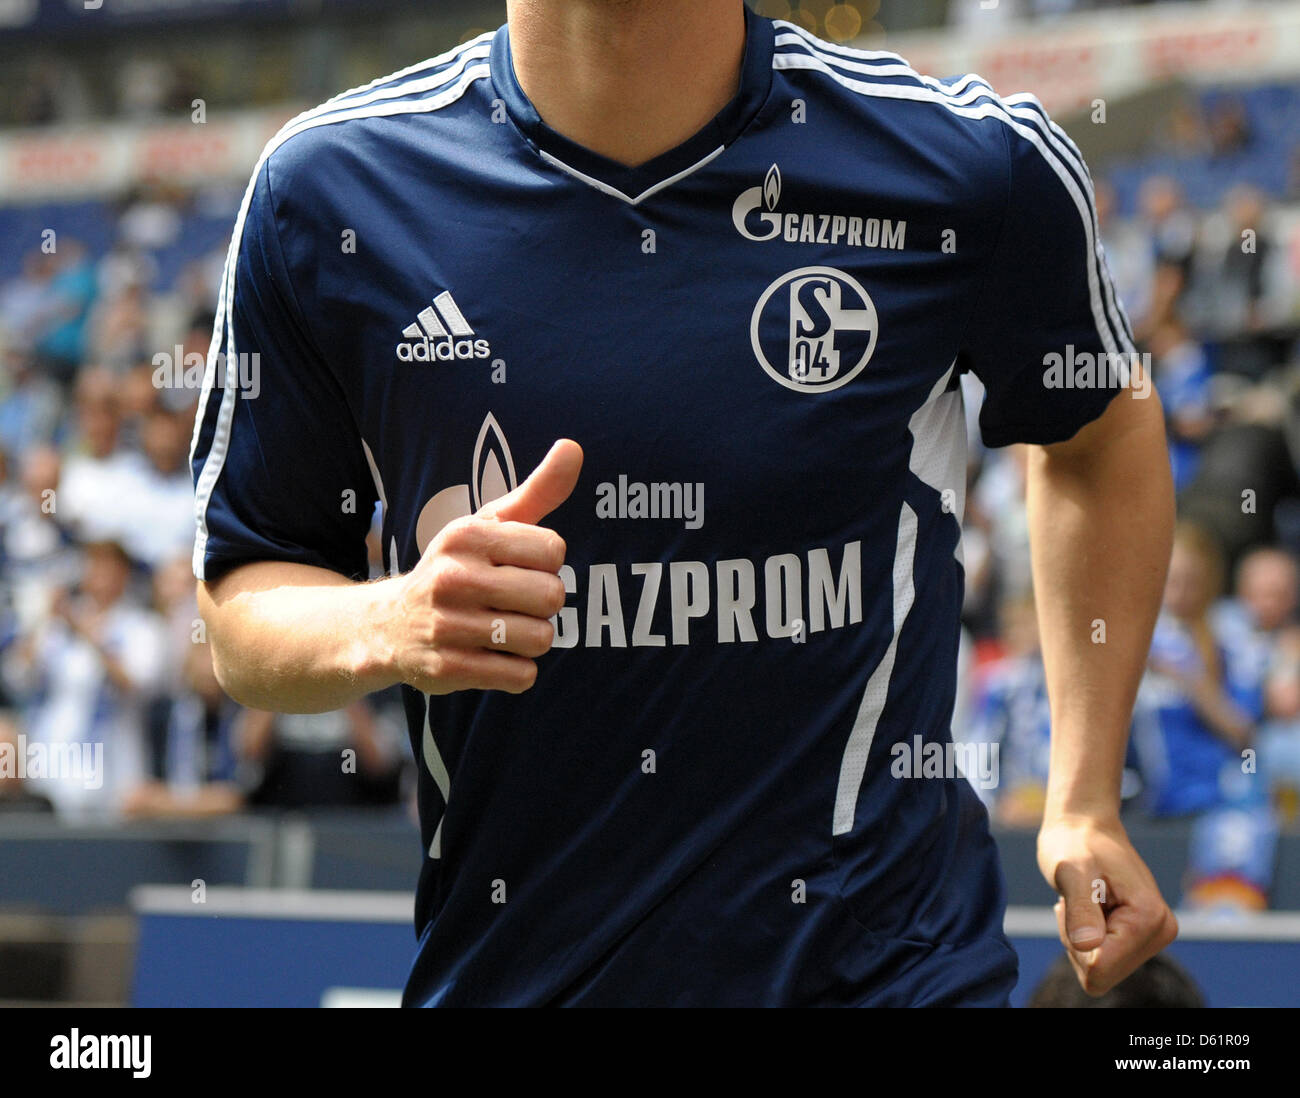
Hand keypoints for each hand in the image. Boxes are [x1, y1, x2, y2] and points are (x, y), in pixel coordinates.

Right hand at [386, 439, 582, 695]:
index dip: (545, 563)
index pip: (554, 550)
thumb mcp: (489, 524)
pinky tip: (490, 656)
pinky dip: (516, 670)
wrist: (386, 626)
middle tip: (513, 602)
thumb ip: (537, 490)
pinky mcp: (448, 669)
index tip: (518, 566)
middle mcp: (452, 577)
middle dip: (543, 604)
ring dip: (531, 639)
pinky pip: (521, 676)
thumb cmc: (457, 568)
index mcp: (466, 535)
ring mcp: (447, 626)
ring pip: (541, 638)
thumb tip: (574, 448)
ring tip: (502, 630)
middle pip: (552, 596)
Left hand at [1037, 813, 1177, 995]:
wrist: (1085, 828)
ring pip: (1100, 971)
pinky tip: (1091, 909)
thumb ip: (1080, 908)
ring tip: (1085, 901)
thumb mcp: (1069, 870)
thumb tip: (1088, 946)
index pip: (1098, 969)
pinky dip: (1086, 939)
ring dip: (1081, 939)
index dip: (1074, 940)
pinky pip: (1102, 963)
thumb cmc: (1075, 844)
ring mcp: (1154, 937)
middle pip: (1100, 974)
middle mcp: (1161, 932)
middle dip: (1078, 942)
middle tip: (1078, 901)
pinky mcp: (1142, 939)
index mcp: (1150, 919)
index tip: (1077, 902)